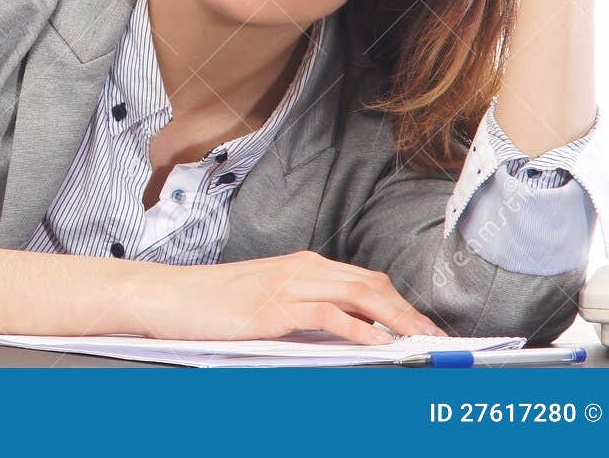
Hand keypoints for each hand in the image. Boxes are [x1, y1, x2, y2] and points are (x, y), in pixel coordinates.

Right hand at [135, 249, 447, 342]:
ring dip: (395, 319)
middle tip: (437, 338)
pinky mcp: (273, 307)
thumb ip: (307, 312)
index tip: (427, 327)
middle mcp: (302, 268)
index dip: (402, 302)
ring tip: (420, 341)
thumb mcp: (268, 303)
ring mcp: (288, 285)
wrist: (170, 297)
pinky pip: (326, 315)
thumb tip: (351, 336)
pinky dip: (357, 329)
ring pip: (358, 295)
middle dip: (409, 311)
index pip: (367, 280)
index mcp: (305, 265)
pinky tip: (376, 344)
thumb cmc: (214, 304)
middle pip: (372, 284)